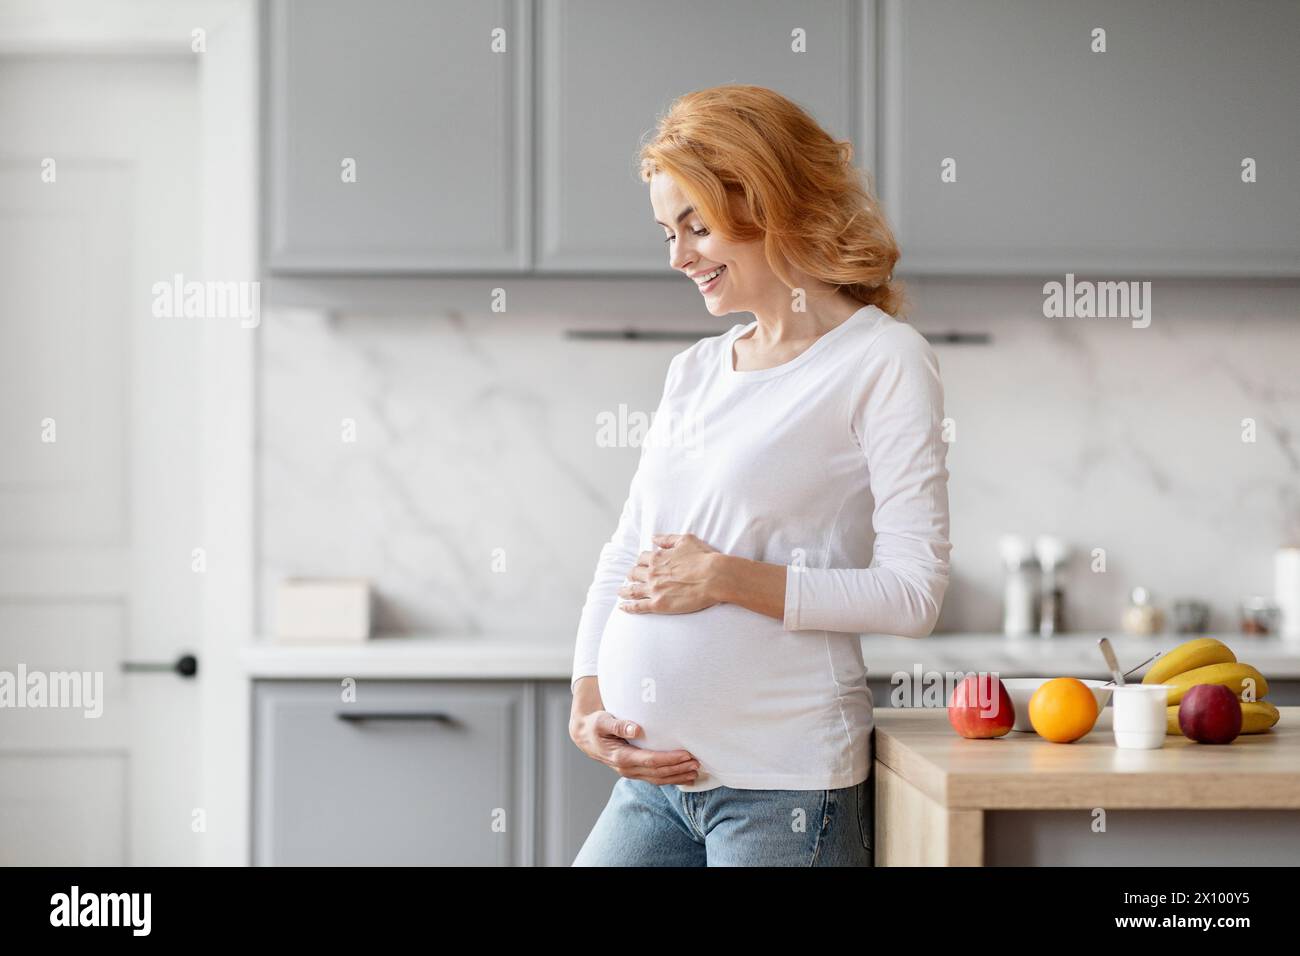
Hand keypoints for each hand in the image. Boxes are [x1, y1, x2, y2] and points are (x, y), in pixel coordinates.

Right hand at [569, 709, 699, 784]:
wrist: (585, 736)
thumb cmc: (595, 725)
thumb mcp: (602, 721)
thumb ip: (618, 724)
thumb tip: (635, 728)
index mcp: (620, 757)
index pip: (650, 761)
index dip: (670, 759)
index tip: (686, 755)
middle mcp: (626, 768)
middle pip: (658, 773)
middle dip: (678, 769)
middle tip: (697, 763)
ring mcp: (630, 772)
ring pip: (658, 779)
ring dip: (677, 776)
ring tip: (695, 771)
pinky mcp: (635, 771)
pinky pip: (655, 778)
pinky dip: (671, 778)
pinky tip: (684, 777)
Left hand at [618, 533, 720, 614]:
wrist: (714, 577)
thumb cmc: (703, 557)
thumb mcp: (685, 540)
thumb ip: (667, 538)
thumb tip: (654, 538)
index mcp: (657, 557)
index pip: (642, 558)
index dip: (641, 562)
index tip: (642, 565)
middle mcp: (652, 573)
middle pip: (634, 573)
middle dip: (632, 575)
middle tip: (632, 578)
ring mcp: (654, 589)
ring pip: (632, 590)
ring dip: (625, 591)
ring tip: (621, 593)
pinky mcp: (658, 604)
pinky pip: (638, 606)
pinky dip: (628, 607)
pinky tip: (622, 607)